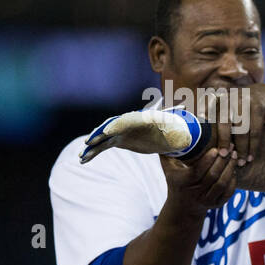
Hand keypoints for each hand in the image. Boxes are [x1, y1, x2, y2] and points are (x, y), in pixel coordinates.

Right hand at [80, 107, 202, 163]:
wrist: (164, 132)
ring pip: (102, 140)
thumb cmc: (169, 126)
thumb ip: (173, 114)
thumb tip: (183, 104)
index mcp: (137, 119)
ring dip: (92, 147)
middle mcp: (125, 124)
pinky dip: (93, 153)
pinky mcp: (117, 142)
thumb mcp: (171, 121)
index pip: (124, 121)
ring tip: (82, 156)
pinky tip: (83, 160)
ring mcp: (119, 133)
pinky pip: (102, 148)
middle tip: (89, 142)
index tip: (107, 132)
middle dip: (98, 135)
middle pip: (109, 128)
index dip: (115, 126)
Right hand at [160, 147, 237, 219]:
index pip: (197, 171)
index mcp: (182, 182)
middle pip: (212, 176)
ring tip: (234, 155)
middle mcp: (194, 193)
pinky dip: (233, 180)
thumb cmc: (176, 181)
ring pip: (222, 183)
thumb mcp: (168, 168)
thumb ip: (168, 150)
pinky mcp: (217, 204)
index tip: (216, 149)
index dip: (207, 160)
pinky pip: (228, 192)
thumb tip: (166, 130)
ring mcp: (206, 200)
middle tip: (230, 146)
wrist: (183, 207)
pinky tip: (234, 169)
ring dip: (230, 168)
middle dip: (223, 160)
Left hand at [196, 82, 264, 164]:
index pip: (209, 113)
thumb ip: (215, 118)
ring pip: (241, 129)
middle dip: (223, 140)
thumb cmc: (243, 108)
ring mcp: (245, 101)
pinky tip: (251, 157)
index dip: (206, 127)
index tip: (206, 143)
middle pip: (224, 121)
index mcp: (219, 98)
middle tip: (223, 155)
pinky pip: (255, 131)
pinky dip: (253, 146)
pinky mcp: (258, 107)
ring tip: (241, 162)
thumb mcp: (229, 108)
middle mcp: (230, 98)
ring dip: (242, 148)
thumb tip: (200, 139)